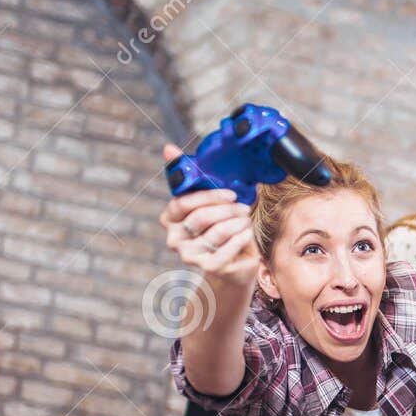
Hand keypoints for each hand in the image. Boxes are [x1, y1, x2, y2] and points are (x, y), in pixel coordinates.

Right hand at [158, 144, 257, 293]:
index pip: (182, 203)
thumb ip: (188, 175)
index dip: (208, 196)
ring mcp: (190, 256)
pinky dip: (242, 237)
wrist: (231, 264)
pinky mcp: (209, 268)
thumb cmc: (218, 227)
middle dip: (226, 209)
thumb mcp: (206, 201)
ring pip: (217, 232)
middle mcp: (175, 239)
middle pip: (201, 217)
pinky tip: (247, 232)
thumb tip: (168, 147)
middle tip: (242, 206)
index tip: (229, 193)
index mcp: (169, 220)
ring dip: (237, 222)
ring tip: (245, 218)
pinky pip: (228, 247)